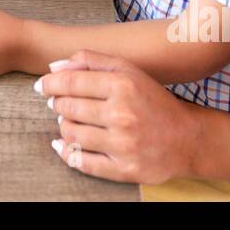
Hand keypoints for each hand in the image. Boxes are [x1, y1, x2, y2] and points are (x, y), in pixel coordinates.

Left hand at [36, 50, 200, 183]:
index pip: (71, 82)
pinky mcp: (124, 169)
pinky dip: (66, 154)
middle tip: (57, 103)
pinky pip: (82, 162)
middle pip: (68, 108)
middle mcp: (122, 115)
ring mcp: (123, 145)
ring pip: (71, 134)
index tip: (41, 86)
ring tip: (67, 120)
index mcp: (122, 86)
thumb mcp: (128, 71)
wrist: (187, 138)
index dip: (50, 84)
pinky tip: (62, 146)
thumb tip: (54, 67)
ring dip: (63, 126)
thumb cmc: (153, 100)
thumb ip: (91, 60)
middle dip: (57, 104)